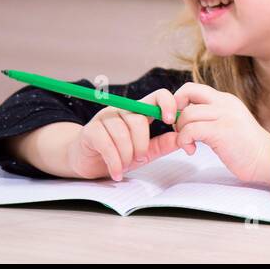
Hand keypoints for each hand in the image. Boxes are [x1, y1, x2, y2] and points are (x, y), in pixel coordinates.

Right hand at [64, 89, 180, 181]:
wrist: (86, 162)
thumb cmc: (118, 155)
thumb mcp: (145, 151)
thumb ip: (162, 144)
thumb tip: (183, 139)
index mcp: (138, 111)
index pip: (157, 95)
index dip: (167, 104)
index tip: (171, 121)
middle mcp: (121, 110)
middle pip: (138, 120)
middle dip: (141, 145)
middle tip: (139, 159)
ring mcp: (104, 118)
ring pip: (122, 134)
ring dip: (126, 156)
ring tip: (125, 166)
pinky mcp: (90, 131)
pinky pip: (107, 145)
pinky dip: (115, 162)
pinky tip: (117, 172)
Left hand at [172, 82, 269, 188]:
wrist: (268, 159)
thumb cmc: (247, 147)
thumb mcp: (229, 123)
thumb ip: (212, 116)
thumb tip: (186, 117)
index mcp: (225, 100)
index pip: (193, 88)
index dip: (179, 100)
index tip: (179, 119)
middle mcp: (224, 103)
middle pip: (187, 93)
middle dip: (175, 112)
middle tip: (179, 130)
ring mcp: (224, 116)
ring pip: (186, 114)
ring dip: (180, 132)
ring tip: (188, 144)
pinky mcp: (222, 131)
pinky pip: (191, 130)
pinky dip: (184, 141)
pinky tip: (192, 150)